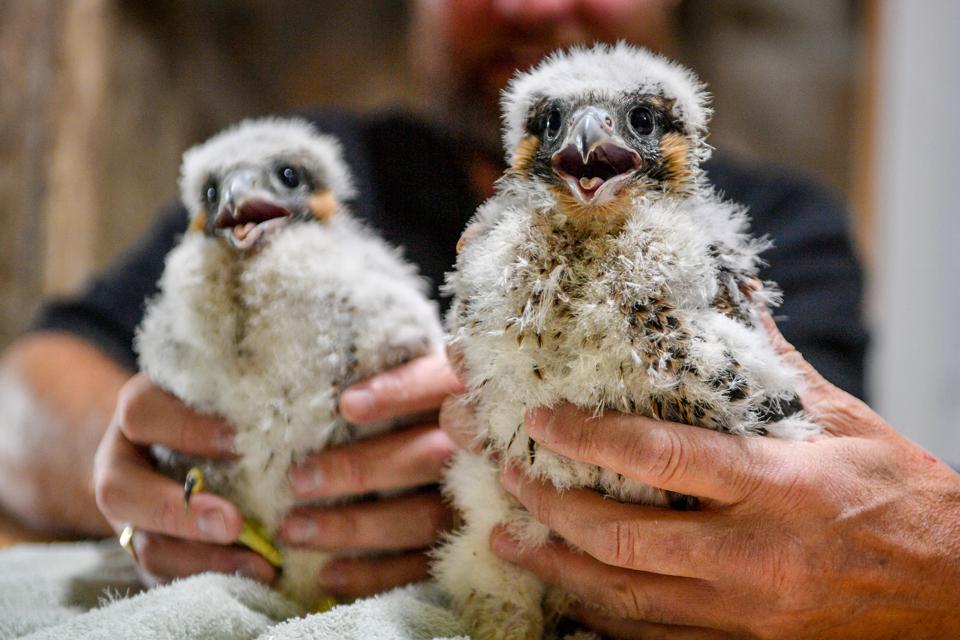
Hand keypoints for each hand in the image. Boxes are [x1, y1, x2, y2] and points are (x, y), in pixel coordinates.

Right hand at [93, 373, 274, 585]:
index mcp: (140, 412)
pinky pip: (169, 578)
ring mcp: (131, 516)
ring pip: (148, 546)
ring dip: (205, 560)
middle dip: (181, 513)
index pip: (142, 414)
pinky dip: (213, 579)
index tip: (239, 441)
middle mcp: (122, 464)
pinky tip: (256, 577)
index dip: (187, 430)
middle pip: (121, 492)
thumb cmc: (223, 407)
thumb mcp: (224, 391)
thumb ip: (243, 392)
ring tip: (260, 565)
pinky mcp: (153, 552)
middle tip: (235, 524)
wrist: (192, 444)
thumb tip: (295, 399)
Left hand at [279, 353, 461, 597]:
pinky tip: (328, 575)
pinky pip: (424, 565)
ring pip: (422, 516)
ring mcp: (480, 501)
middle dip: (360, 470)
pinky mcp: (468, 545)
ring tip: (295, 529)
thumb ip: (400, 373)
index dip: (400, 393)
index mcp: (474, 393)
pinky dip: (376, 574)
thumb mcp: (432, 378)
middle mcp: (485, 448)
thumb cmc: (439, 405)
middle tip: (298, 480)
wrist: (498, 456)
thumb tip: (331, 386)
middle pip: (427, 458)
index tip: (347, 405)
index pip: (440, 386)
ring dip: (355, 526)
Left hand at [491, 319, 959, 638]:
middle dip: (553, 508)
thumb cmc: (910, 504)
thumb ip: (777, 369)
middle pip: (623, 540)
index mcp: (779, 490)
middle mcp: (754, 558)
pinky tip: (570, 594)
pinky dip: (603, 615)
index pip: (662, 459)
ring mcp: (745, 615)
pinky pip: (654, 638)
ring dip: (558, 570)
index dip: (589, 439)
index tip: (542, 420)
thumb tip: (731, 304)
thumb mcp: (846, 426)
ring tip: (511, 542)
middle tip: (510, 476)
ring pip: (625, 600)